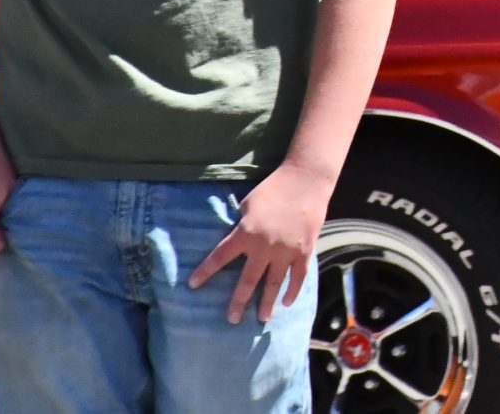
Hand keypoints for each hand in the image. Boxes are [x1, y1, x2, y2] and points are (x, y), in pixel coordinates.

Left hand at [188, 163, 333, 323]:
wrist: (306, 180)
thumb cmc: (273, 188)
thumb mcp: (248, 204)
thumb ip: (241, 226)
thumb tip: (236, 241)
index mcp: (246, 233)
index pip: (220, 257)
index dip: (205, 272)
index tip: (193, 285)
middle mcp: (264, 246)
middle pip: (248, 280)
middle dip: (238, 302)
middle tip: (232, 320)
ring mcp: (286, 250)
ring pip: (274, 283)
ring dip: (267, 302)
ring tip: (262, 318)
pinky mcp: (304, 250)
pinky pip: (298, 275)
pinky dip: (293, 290)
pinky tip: (287, 302)